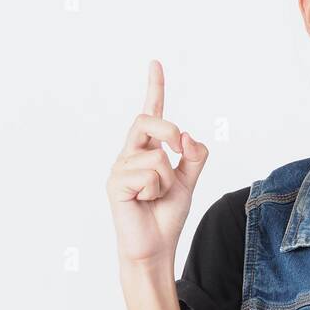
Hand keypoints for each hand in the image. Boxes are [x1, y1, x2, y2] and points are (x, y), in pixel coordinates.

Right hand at [106, 59, 208, 266]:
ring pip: (158, 156)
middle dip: (169, 132)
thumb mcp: (189, 180)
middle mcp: (130, 153)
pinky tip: (144, 202)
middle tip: (176, 155)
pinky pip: (150, 174)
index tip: (155, 63)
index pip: (152, 112)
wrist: (156, 246)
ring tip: (155, 197)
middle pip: (150, 120)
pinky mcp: (116, 183)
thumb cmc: (167, 213)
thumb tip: (185, 136)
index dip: (154, 87)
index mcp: (147, 148)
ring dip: (167, 181)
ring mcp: (120, 167)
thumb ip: (194, 155)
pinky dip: (156, 191)